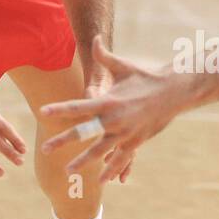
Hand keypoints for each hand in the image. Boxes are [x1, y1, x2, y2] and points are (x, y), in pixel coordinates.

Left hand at [40, 35, 188, 182]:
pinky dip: (112, 170)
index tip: (43, 112)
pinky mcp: (136, 142)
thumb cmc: (146, 77)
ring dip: (84, 161)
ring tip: (67, 170)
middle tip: (45, 148)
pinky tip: (102, 181)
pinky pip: (121, 158)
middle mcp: (115, 119)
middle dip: (63, 140)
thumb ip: (104, 56)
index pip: (78, 106)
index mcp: (108, 100)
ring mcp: (126, 133)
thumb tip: (94, 38)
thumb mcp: (123, 66)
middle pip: (84, 132)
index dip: (60, 109)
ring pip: (100, 151)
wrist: (175, 91)